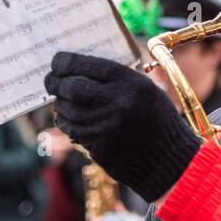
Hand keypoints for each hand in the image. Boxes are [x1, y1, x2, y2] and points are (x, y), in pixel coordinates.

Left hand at [44, 52, 201, 201]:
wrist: (169, 158)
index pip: (85, 65)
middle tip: (50, 81)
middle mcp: (117, 103)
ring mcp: (106, 127)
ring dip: (61, 104)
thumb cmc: (157, 119)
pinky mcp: (99, 147)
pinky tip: (71, 119)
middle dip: (54, 82)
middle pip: (70, 87)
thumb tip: (77, 70)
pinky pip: (72, 130)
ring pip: (67, 110)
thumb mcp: (145, 89)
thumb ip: (115, 79)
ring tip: (64, 101)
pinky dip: (67, 122)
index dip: (63, 62)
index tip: (56, 62)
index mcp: (130, 82)